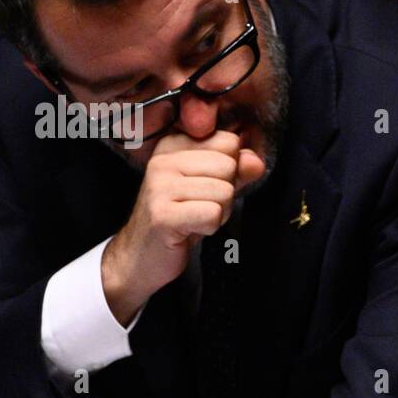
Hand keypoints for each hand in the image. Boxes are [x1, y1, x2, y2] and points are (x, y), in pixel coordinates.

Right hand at [101, 130, 266, 323]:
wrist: (141, 255)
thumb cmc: (179, 219)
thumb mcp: (210, 188)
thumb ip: (236, 170)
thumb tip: (256, 161)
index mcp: (173, 145)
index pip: (228, 141)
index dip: (230, 169)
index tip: (206, 186)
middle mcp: (163, 161)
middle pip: (229, 166)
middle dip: (225, 193)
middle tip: (199, 207)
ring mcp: (160, 187)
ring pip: (224, 191)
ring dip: (218, 213)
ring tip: (194, 218)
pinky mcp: (163, 215)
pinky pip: (212, 214)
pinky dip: (209, 227)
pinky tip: (190, 229)